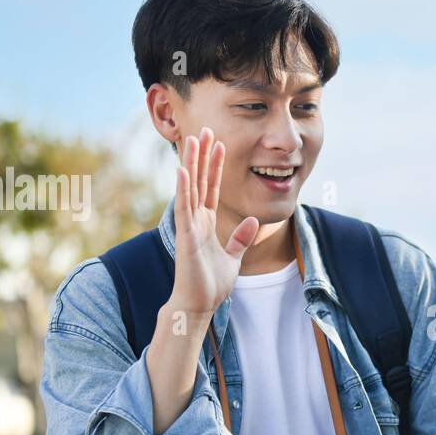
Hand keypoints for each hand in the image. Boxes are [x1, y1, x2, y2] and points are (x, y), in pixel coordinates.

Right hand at [167, 127, 259, 318]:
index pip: (211, 187)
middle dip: (203, 156)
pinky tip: (182, 170)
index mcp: (206, 223)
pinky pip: (184, 208)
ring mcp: (189, 226)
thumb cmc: (211, 284)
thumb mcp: (233, 258)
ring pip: (190, 188)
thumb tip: (253, 222)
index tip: (219, 143)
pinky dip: (183, 189)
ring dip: (191, 164)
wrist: (198, 305)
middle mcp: (196, 220)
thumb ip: (241, 239)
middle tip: (205, 129)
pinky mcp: (186, 236)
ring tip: (192, 139)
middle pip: (199, 180)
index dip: (215, 165)